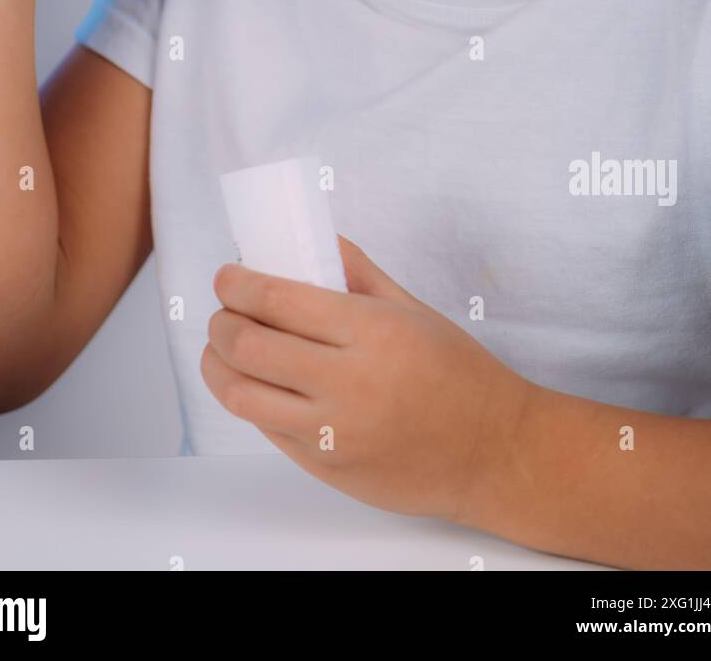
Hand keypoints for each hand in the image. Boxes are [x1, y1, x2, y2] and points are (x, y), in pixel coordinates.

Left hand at [202, 235, 532, 522]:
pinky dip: (251, 400)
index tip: (227, 276)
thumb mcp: (414, 310)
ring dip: (217, 365)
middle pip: (247, 347)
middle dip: (221, 322)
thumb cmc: (459, 374)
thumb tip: (315, 240)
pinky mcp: (326, 469)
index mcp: (371, 333)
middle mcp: (347, 384)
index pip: (278, 301)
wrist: (492, 452)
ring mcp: (333, 434)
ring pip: (242, 396)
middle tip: (224, 311)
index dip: (237, 284)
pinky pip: (267, 430)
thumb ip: (359, 273)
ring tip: (223, 348)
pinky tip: (258, 383)